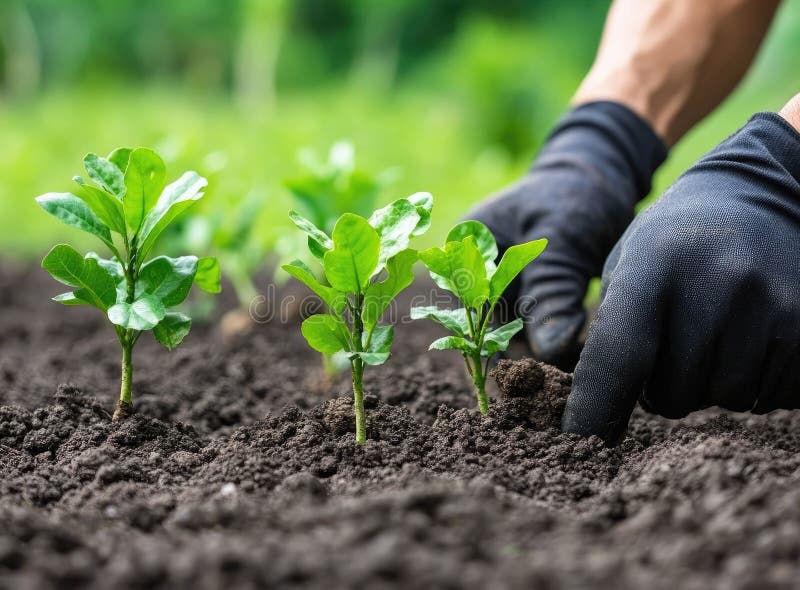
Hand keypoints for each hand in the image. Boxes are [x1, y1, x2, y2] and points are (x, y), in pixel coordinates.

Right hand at [467, 101, 665, 368]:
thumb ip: (552, 293)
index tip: (520, 382)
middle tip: (554, 384)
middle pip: (484, 330)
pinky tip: (577, 355)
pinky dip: (552, 345)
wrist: (604, 176)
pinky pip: (532, 331)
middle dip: (517, 358)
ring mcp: (502, 285)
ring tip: (571, 370)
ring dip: (538, 356)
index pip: (465, 312)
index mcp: (465, 249)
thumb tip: (547, 352)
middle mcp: (476, 272)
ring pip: (510, 337)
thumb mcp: (563, 240)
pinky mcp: (528, 296)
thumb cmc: (578, 195)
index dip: (485, 350)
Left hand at [563, 110, 799, 444]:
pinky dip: (751, 381)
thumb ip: (610, 333)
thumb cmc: (677, 239)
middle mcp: (719, 287)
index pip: (618, 357)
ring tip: (714, 328)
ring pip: (721, 400)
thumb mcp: (629, 263)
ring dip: (708, 383)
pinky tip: (749, 335)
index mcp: (657, 265)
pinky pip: (768, 396)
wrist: (765, 196)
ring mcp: (775, 309)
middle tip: (673, 339)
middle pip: (670, 395)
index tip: (578, 442)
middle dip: (660, 385)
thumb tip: (590, 422)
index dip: (594, 409)